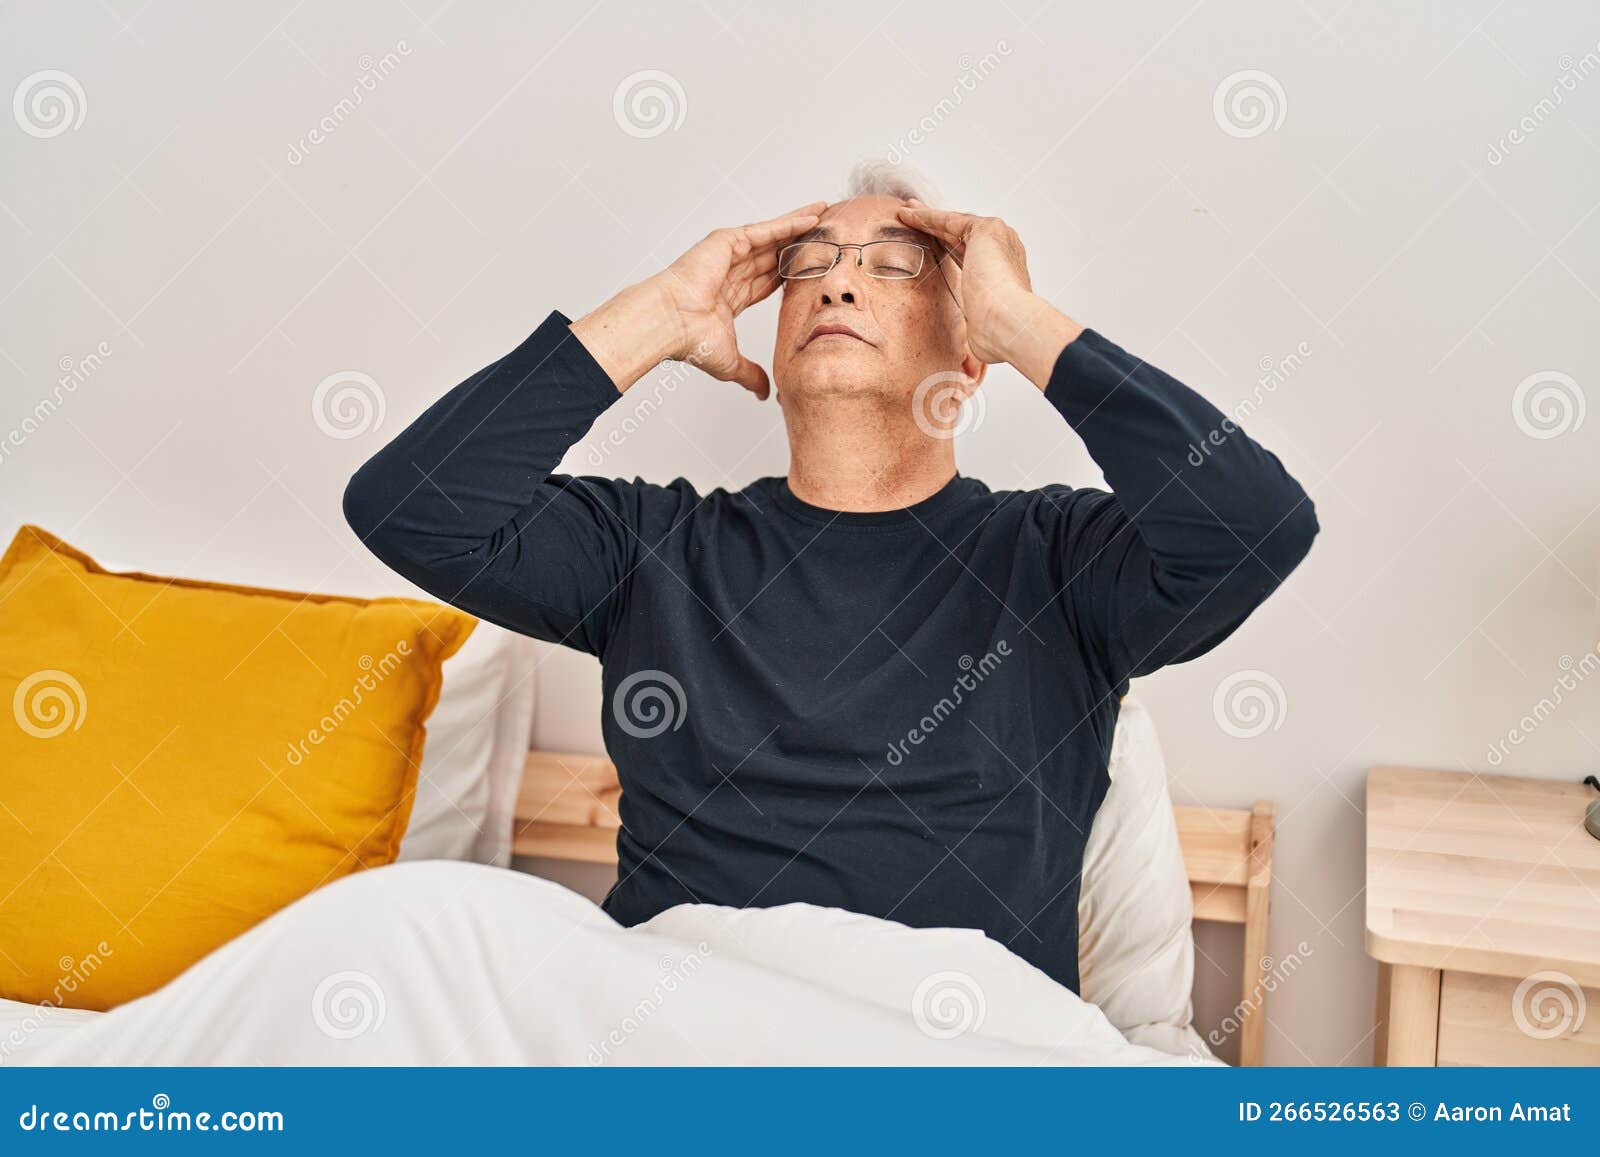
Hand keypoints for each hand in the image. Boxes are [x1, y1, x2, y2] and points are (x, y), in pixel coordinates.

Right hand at [573, 203, 825, 397]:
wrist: (670, 323)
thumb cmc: (689, 341)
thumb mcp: (730, 363)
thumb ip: (751, 374)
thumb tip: (765, 394)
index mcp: (731, 296)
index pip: (769, 281)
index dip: (791, 274)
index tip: (814, 269)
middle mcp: (731, 271)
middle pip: (775, 255)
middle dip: (799, 245)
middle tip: (827, 235)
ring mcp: (729, 254)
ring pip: (773, 237)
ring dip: (800, 226)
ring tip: (826, 214)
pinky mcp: (728, 241)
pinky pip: (767, 230)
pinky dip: (790, 223)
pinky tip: (812, 216)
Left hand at [895, 202, 1082, 387]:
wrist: (1011, 325)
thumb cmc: (1000, 338)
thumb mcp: (983, 337)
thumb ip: (975, 339)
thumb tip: (968, 373)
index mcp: (1006, 274)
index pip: (974, 257)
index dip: (950, 251)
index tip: (933, 248)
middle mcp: (1006, 251)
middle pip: (963, 236)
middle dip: (938, 227)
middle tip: (916, 219)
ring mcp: (998, 238)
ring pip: (954, 224)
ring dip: (928, 218)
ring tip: (905, 211)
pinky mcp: (985, 230)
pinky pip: (948, 220)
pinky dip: (927, 216)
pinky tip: (907, 213)